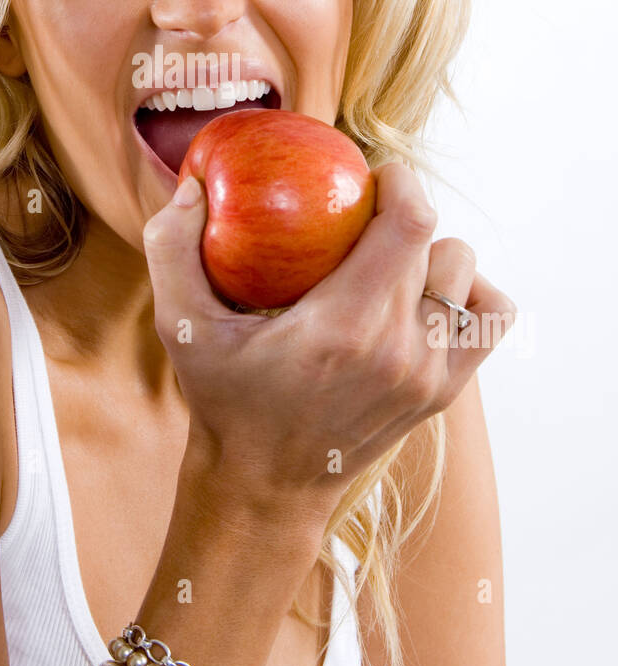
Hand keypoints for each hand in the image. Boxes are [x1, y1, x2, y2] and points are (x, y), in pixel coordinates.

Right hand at [142, 161, 515, 512]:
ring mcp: (428, 374)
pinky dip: (470, 292)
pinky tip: (427, 292)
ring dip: (433, 253)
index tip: (367, 178)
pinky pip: (493, 317)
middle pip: (437, 241)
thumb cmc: (223, 400)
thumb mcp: (180, 326)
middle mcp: (399, 350)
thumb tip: (194, 185)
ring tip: (388, 259)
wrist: (265, 487)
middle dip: (400, 213)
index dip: (400, 181)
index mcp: (343, 326)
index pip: (412, 223)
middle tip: (359, 219)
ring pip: (466, 272)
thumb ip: (171, 248)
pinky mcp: (444, 391)